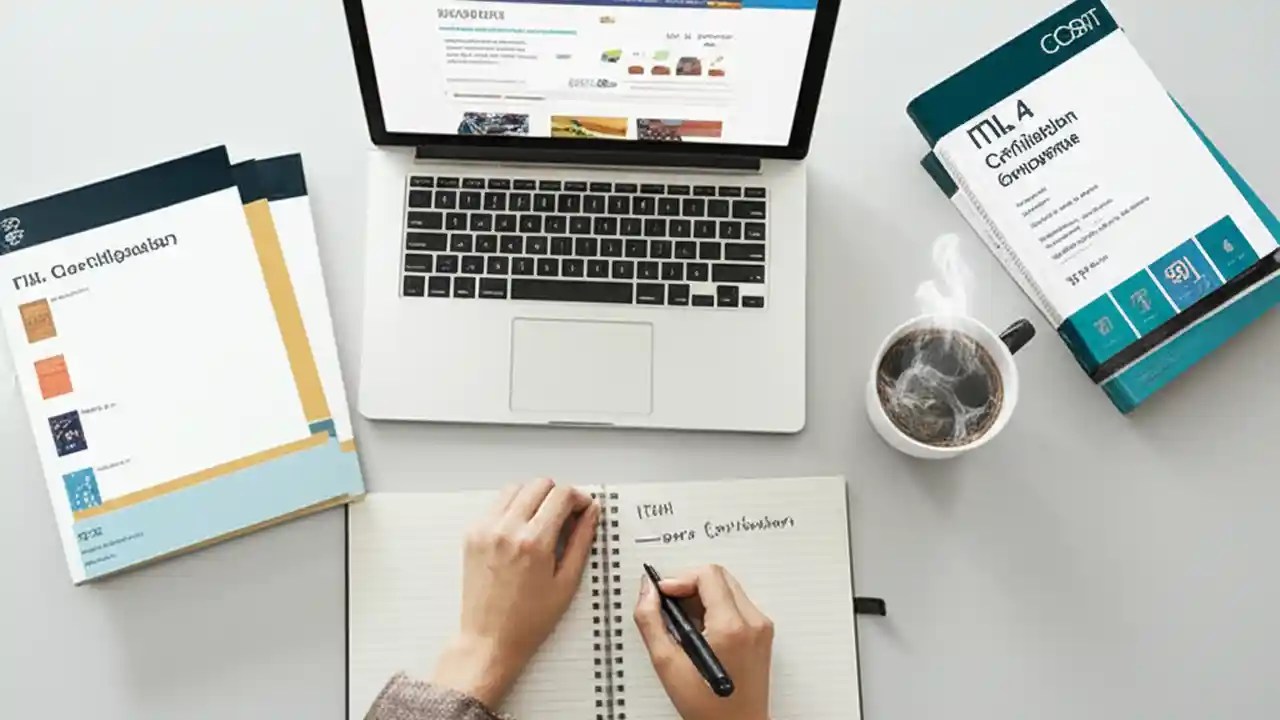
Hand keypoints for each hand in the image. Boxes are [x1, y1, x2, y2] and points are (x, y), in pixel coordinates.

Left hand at [432, 478, 598, 707]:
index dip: (579, 498)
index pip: (562, 495)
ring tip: (542, 522)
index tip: (583, 508)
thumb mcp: (566, 582)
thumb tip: (591, 514)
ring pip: (516, 488)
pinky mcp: (472, 534)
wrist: (489, 639)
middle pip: (540, 484)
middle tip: (565, 515)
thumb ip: (581, 541)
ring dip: (533, 497)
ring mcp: (486, 529)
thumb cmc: (527, 620)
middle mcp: (507, 529)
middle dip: (558, 495)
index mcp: (533, 542)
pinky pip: (496, 504)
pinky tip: (521, 530)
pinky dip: (512, 508)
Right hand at [634, 565, 773, 719]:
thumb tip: (647, 592)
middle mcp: (753, 622)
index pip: (707, 575)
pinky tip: (701, 631)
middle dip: (689, 585)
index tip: (663, 592)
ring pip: (728, 588)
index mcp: (732, 627)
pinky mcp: (762, 633)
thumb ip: (651, 621)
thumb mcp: (667, 664)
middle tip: (671, 606)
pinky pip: (736, 604)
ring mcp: (761, 628)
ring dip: (702, 596)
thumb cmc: (709, 709)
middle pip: (718, 577)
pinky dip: (715, 608)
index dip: (679, 578)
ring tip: (685, 624)